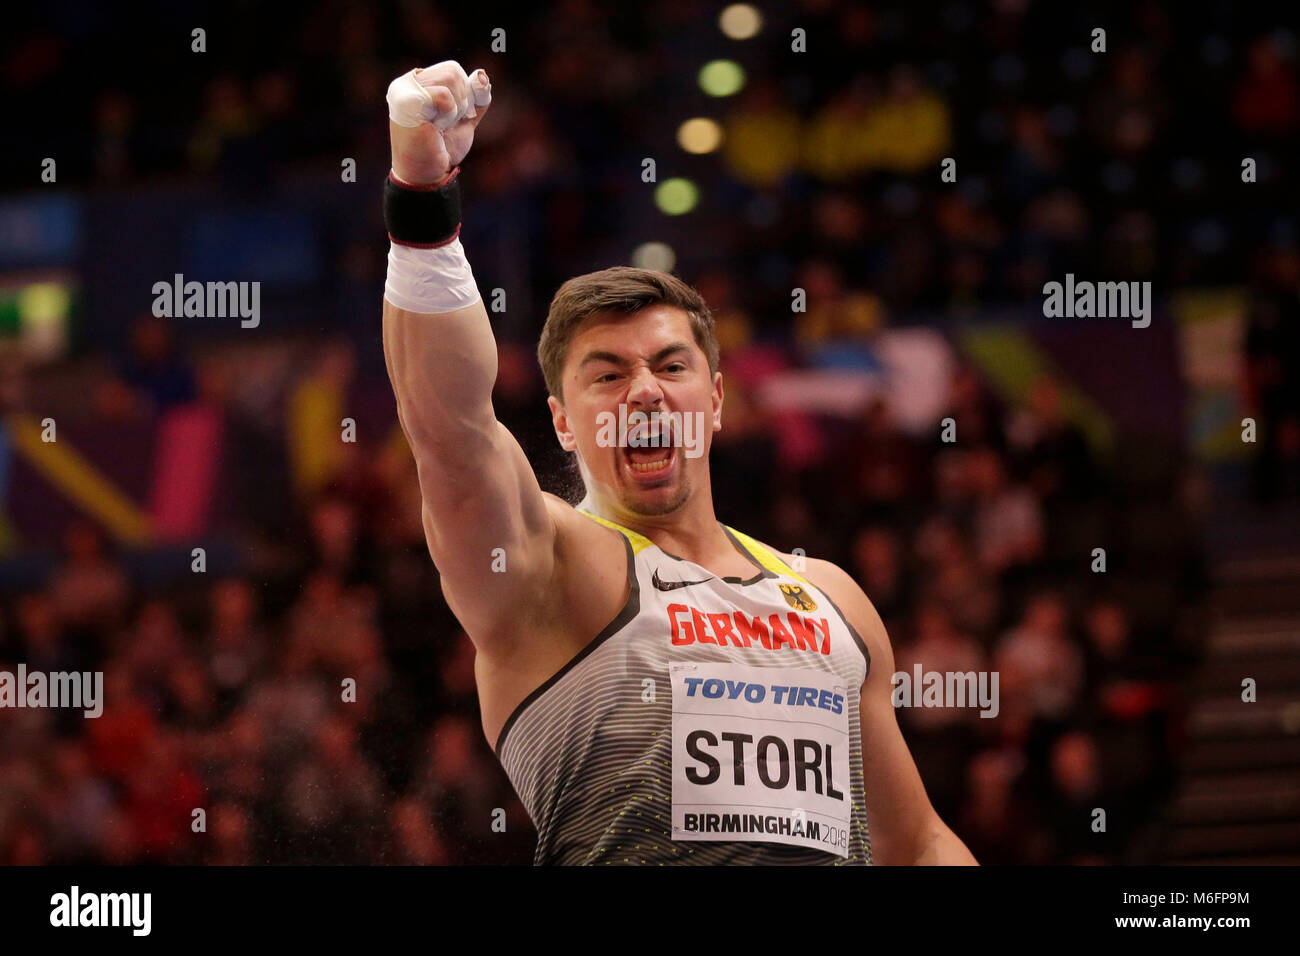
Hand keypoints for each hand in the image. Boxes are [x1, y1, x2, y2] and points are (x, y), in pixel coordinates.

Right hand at [387, 61, 491, 184]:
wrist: (428, 173)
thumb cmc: (442, 147)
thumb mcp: (465, 118)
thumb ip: (476, 97)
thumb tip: (481, 75)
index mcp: (419, 82)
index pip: (452, 69)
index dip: (465, 93)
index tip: (455, 117)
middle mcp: (409, 82)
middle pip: (453, 70)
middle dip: (462, 101)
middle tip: (446, 123)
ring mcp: (405, 89)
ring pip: (450, 78)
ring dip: (455, 109)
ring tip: (439, 125)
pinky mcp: (407, 101)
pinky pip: (445, 95)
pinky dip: (449, 114)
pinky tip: (435, 128)